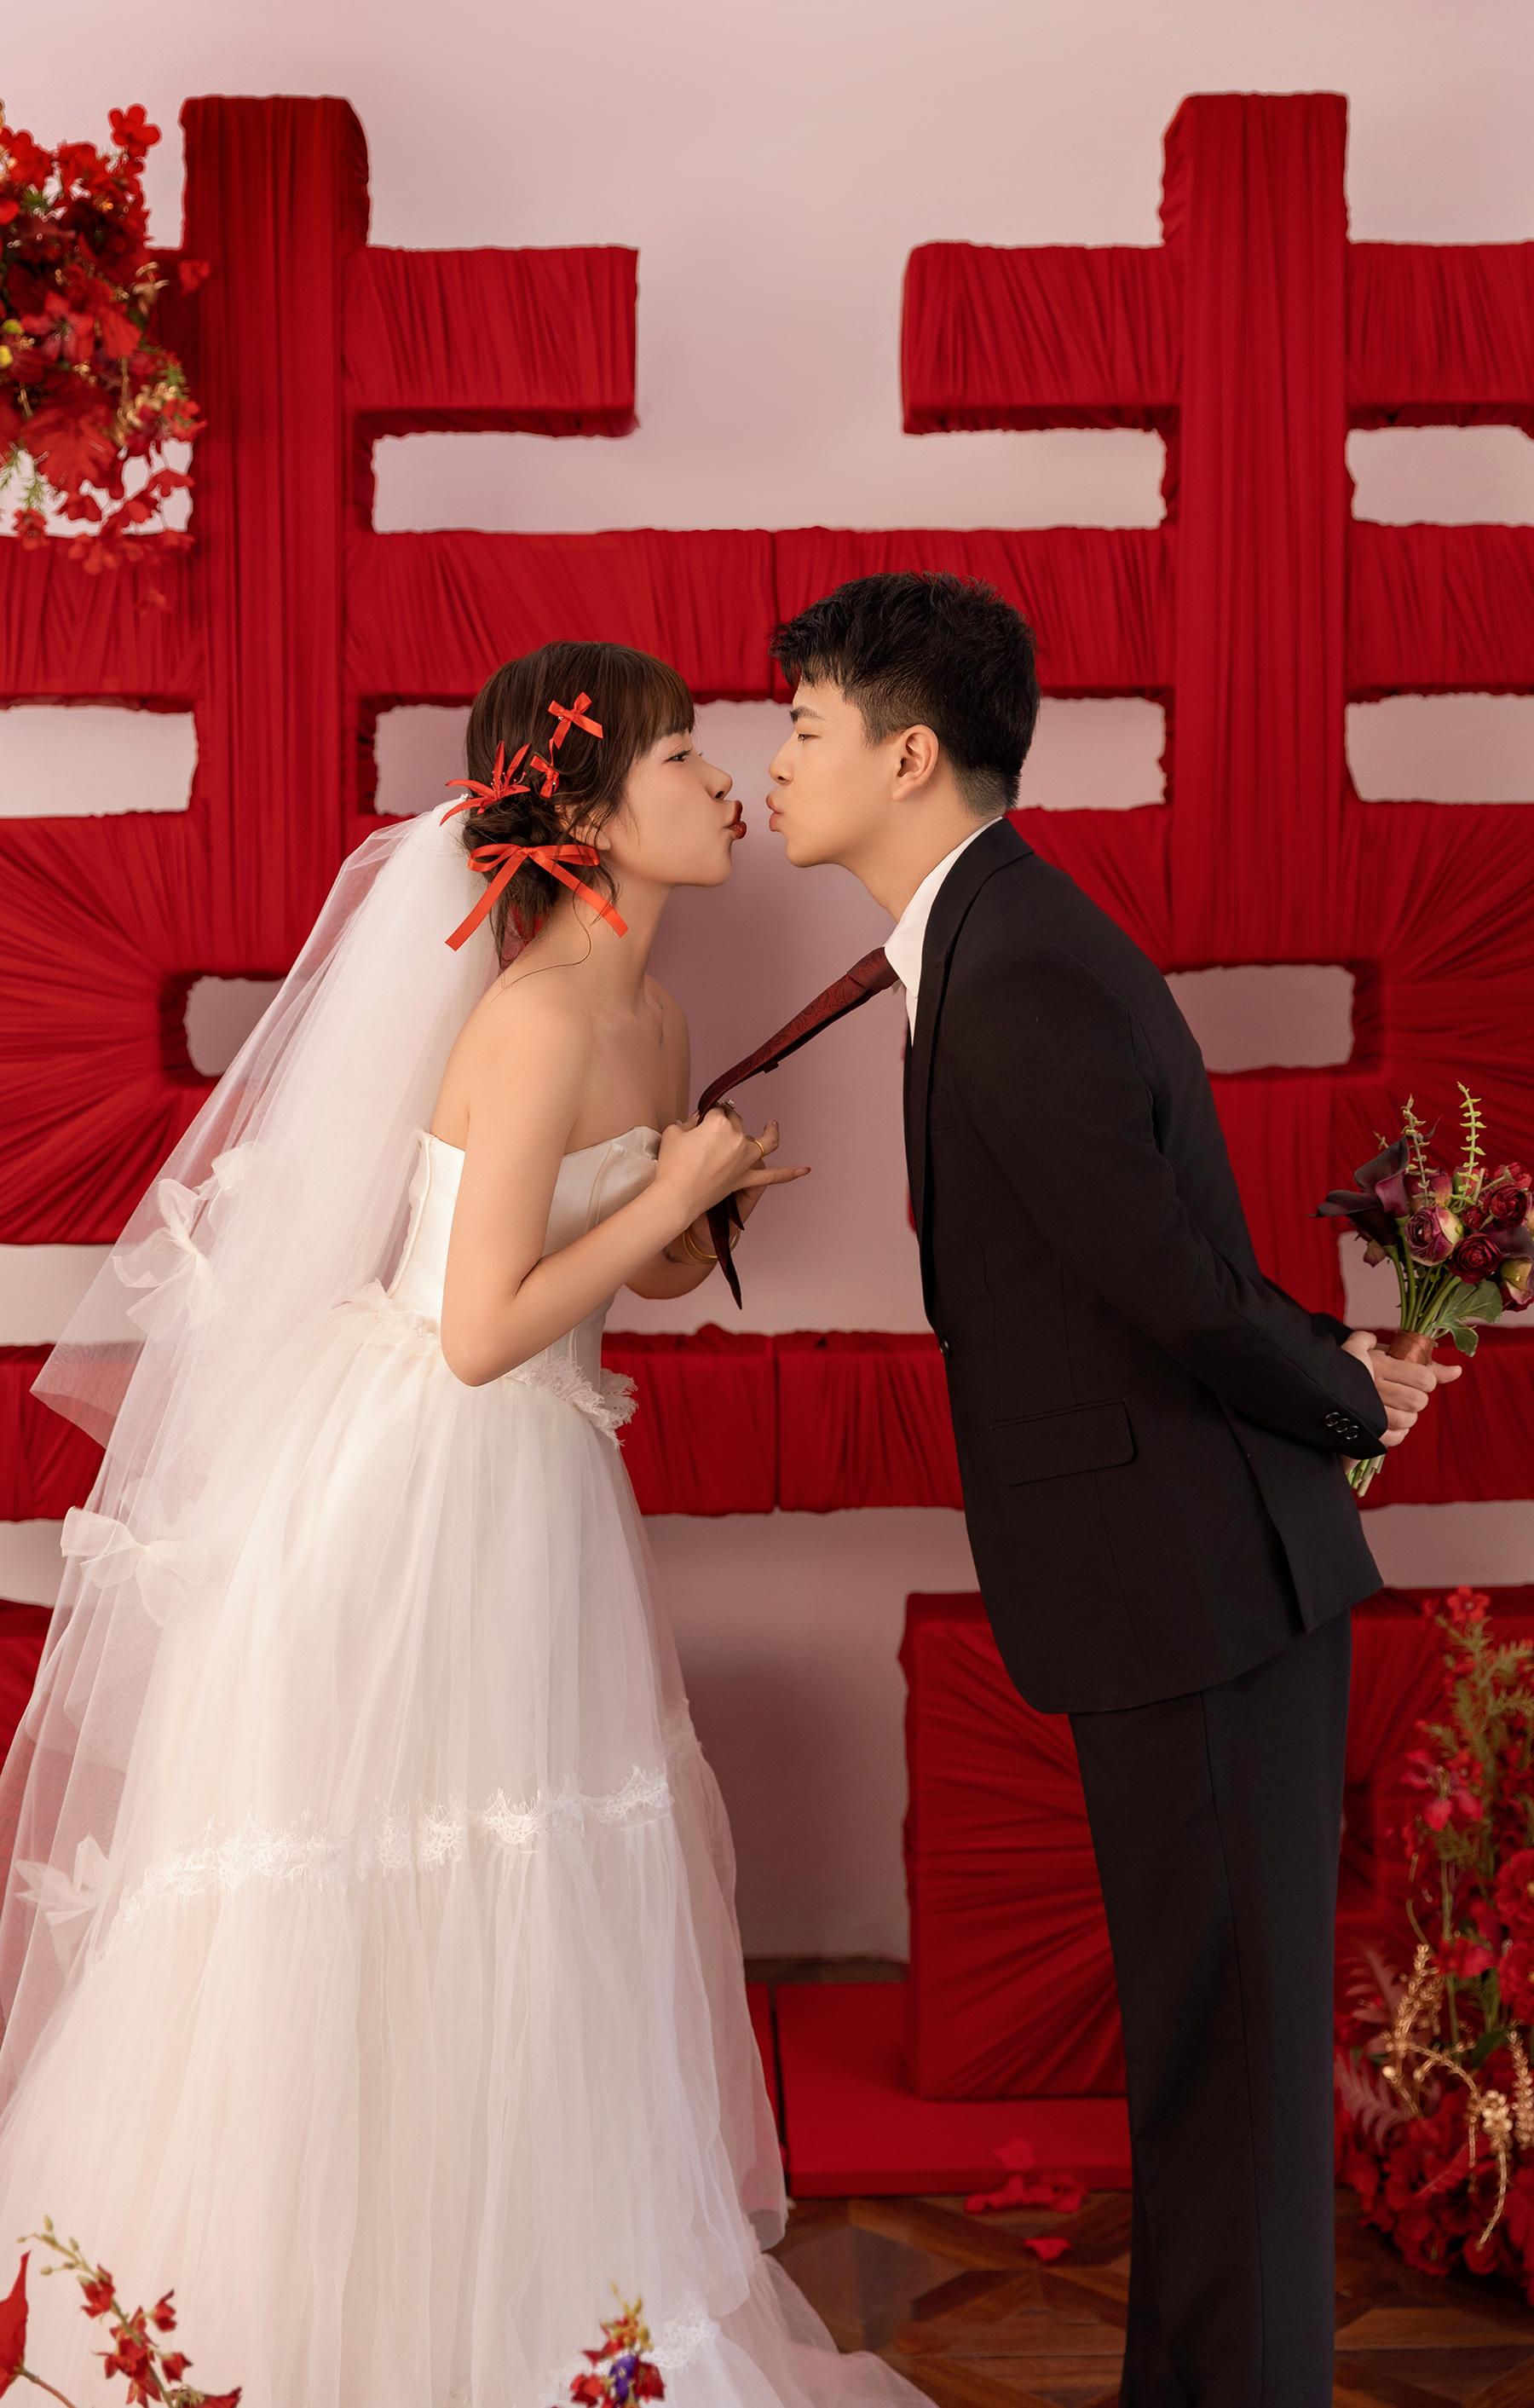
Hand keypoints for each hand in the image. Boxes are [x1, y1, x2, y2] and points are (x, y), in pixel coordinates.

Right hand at [656, 1102, 809, 1226]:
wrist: (676, 1197)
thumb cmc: (672, 1165)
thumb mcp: (674, 1134)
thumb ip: (688, 1123)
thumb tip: (697, 1123)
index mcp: (719, 1124)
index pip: (716, 1110)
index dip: (707, 1115)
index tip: (699, 1121)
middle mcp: (737, 1138)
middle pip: (735, 1123)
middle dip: (725, 1123)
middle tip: (710, 1133)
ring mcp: (745, 1160)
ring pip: (763, 1142)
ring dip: (771, 1132)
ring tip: (772, 1124)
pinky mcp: (746, 1180)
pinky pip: (772, 1177)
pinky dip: (790, 1173)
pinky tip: (805, 1169)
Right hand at [1341, 1327, 1462, 1450]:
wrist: (1317, 1380)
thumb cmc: (1358, 1363)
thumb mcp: (1387, 1352)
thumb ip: (1425, 1361)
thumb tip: (1458, 1370)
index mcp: (1381, 1363)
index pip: (1425, 1379)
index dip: (1426, 1381)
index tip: (1414, 1379)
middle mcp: (1374, 1386)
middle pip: (1418, 1401)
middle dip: (1417, 1400)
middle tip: (1403, 1394)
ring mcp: (1368, 1409)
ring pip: (1408, 1420)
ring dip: (1407, 1417)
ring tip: (1395, 1409)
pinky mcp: (1364, 1428)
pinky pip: (1395, 1437)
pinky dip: (1398, 1433)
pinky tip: (1390, 1424)